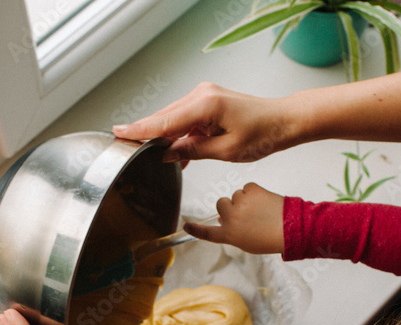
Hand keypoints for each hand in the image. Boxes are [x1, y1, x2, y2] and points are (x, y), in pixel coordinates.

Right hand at [112, 82, 298, 163]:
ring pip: (173, 119)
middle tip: (124, 145)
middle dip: (145, 132)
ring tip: (148, 153)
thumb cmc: (263, 134)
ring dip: (163, 136)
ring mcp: (204, 96)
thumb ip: (192, 151)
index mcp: (206, 105)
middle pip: (164, 117)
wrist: (282, 121)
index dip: (140, 129)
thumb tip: (166, 153)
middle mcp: (202, 95)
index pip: (164, 121)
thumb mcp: (225, 151)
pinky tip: (175, 152)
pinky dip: (178, 134)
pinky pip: (185, 120)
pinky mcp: (208, 102)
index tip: (118, 132)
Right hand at [185, 183, 284, 253]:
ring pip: (235, 194)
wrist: (290, 229)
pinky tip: (263, 201)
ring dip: (244, 199)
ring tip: (260, 210)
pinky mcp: (251, 190)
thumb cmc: (270, 238)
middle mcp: (230, 218)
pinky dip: (253, 192)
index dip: (196, 229)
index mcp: (229, 234)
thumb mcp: (246, 242)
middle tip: (246, 213)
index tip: (186, 226)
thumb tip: (222, 218)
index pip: (207, 233)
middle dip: (230, 206)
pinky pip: (247, 187)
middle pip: (221, 204)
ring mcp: (240, 203)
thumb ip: (231, 231)